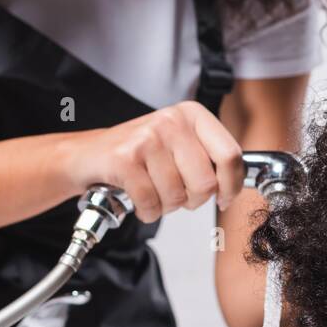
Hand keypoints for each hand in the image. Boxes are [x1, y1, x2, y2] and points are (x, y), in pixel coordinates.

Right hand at [62, 100, 244, 222]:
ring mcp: (147, 138)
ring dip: (166, 206)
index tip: (225, 198)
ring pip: (178, 196)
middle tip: (177, 194)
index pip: (230, 155)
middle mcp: (171, 121)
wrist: (89, 154)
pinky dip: (147, 211)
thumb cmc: (140, 153)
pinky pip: (151, 202)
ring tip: (153, 191)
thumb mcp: (181, 144)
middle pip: (206, 183)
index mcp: (192, 115)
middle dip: (193, 200)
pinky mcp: (125, 159)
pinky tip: (139, 199)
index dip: (232, 185)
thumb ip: (210, 158)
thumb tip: (237, 185)